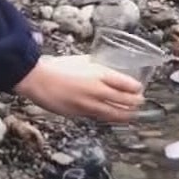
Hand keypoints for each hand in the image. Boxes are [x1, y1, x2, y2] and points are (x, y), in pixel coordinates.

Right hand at [14, 55, 144, 121]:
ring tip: (131, 114)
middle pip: (126, 102)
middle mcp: (98, 92)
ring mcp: (89, 105)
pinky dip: (108, 117)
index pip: (127, 84)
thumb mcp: (81, 60)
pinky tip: (111, 117)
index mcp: (99, 75)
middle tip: (139, 101)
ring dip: (126, 115)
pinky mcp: (80, 114)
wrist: (38, 80)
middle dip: (136, 103)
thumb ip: (95, 65)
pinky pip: (99, 117)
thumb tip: (104, 66)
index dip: (136, 88)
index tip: (139, 88)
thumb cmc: (57, 67)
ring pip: (115, 114)